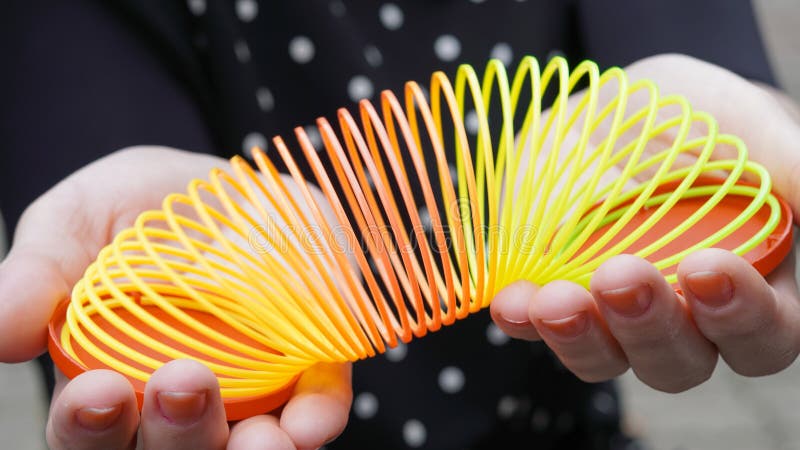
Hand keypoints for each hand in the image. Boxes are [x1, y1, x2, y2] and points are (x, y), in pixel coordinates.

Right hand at [0, 146, 350, 448]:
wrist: (227, 179)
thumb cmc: (144, 209)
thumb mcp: (80, 220)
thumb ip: (42, 272)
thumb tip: (0, 331)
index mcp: (112, 380)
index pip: (91, 434)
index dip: (89, 429)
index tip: (96, 389)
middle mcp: (181, 404)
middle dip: (174, 436)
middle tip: (179, 383)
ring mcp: (251, 393)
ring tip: (258, 439)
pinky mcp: (310, 369)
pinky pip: (317, 412)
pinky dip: (315, 422)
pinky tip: (310, 420)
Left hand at [490, 54, 799, 392]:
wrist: (628, 107)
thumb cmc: (709, 120)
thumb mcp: (751, 126)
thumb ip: (787, 167)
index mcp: (752, 286)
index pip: (763, 333)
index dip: (742, 316)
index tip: (706, 266)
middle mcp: (684, 316)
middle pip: (679, 361)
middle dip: (649, 327)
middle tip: (621, 277)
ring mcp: (614, 312)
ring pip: (605, 358)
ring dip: (579, 336)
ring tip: (554, 300)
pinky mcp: (558, 293)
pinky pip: (538, 325)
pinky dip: (522, 318)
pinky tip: (510, 302)